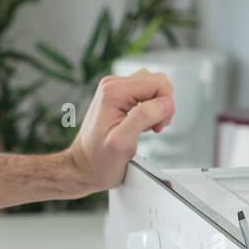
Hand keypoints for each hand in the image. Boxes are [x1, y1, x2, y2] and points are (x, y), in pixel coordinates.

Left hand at [66, 69, 173, 192]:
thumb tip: (165, 103)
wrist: (83, 167)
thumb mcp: (122, 142)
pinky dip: (150, 108)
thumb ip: (144, 118)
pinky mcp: (118, 96)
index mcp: (114, 91)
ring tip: (146, 127)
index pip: (159, 84)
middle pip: (158, 81)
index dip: (166, 106)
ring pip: (154, 85)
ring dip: (157, 107)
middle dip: (163, 106)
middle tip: (153, 128)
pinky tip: (141, 124)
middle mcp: (113, 85)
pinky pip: (146, 93)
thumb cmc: (98, 160)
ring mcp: (115, 89)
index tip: (156, 127)